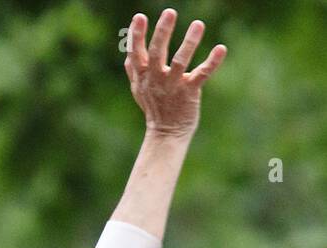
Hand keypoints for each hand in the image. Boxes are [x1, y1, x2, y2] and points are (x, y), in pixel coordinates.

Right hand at [125, 10, 225, 139]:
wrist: (166, 133)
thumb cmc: (154, 108)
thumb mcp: (139, 90)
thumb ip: (133, 71)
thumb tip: (127, 55)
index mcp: (142, 76)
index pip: (136, 53)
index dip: (137, 36)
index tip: (139, 17)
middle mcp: (155, 79)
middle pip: (157, 53)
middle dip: (162, 33)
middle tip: (170, 12)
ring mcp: (172, 86)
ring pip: (180, 62)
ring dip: (189, 43)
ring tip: (198, 24)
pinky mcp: (189, 92)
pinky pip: (201, 75)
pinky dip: (212, 62)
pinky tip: (221, 48)